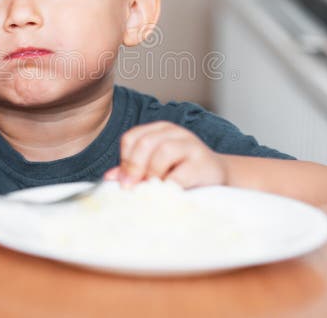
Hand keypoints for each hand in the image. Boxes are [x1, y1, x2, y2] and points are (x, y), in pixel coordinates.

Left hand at [104, 121, 227, 188]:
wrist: (217, 176)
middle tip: (131, 189)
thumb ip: (134, 170)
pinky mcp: (203, 163)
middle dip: (135, 167)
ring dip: (153, 174)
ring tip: (153, 189)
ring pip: (163, 151)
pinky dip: (169, 186)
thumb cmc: (181, 172)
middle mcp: (175, 132)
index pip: (132, 137)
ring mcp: (191, 144)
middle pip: (145, 142)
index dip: (125, 160)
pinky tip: (167, 195)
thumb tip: (109, 178)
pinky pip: (180, 174)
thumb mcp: (156, 167)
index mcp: (159, 130)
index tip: (124, 182)